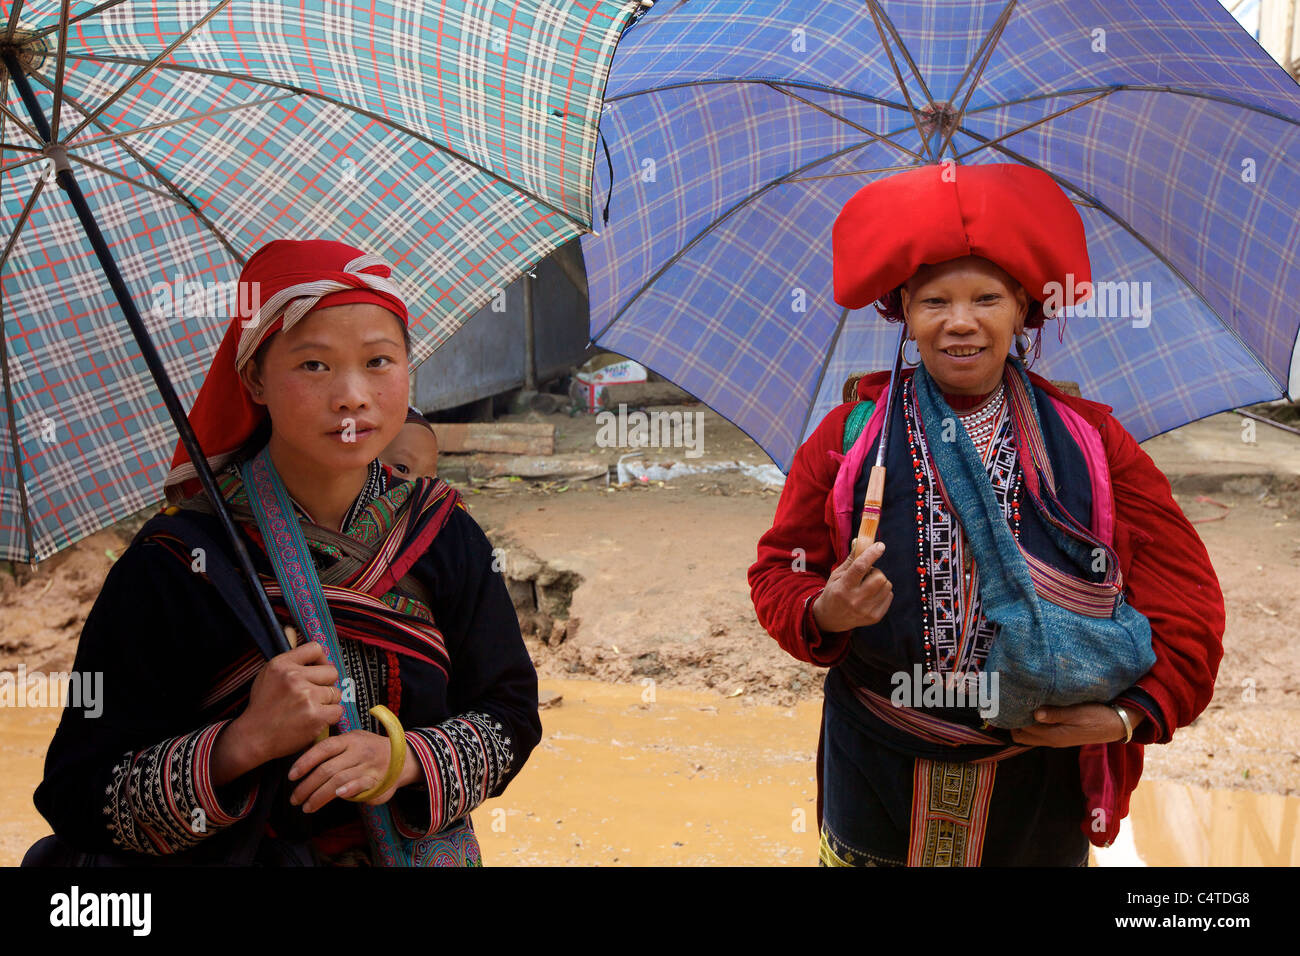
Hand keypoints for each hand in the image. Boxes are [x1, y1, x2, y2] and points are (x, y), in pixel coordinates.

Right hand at [231, 642, 343, 764]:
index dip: (321, 660)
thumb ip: (291, 665)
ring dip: (328, 702)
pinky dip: (330, 717)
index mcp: (281, 664)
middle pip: (332, 672)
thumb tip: (319, 659)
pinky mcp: (316, 715)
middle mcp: (294, 677)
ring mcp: (306, 696)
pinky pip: (338, 710)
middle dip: (327, 684)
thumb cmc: (263, 708)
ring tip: (311, 709)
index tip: (318, 670)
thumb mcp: (268, 676)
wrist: (253, 738)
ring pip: (336, 693)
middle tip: (315, 695)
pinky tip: (316, 720)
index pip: (315, 648)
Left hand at [287, 729, 422, 811]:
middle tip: (295, 798)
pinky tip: (339, 795)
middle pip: (327, 769)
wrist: (401, 757)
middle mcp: (358, 751)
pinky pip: (362, 785)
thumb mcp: (353, 740)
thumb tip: (304, 762)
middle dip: (307, 786)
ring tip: (307, 806)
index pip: (323, 748)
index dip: (305, 761)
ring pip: (339, 780)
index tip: (291, 776)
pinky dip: (350, 789)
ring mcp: (368, 765)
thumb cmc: (369, 749)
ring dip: (319, 795)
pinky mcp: (377, 780)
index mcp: (349, 739)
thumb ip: (333, 749)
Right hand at [811, 541, 892, 632]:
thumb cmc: (834, 592)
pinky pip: (889, 595)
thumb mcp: (837, 575)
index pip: (860, 568)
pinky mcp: (875, 617)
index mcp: (843, 587)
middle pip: (879, 577)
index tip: (880, 546)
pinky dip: (883, 591)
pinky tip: (872, 594)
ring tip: (868, 585)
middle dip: (875, 571)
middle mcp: (855, 600)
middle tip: (867, 574)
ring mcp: (866, 610)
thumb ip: (851, 559)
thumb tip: (860, 541)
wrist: (831, 618)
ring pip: (887, 585)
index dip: (871, 554)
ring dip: (880, 581)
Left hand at [1009, 703, 1139, 746]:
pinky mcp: (1061, 733)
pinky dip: (1033, 722)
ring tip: (1018, 704)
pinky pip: (1039, 730)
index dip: (1012, 719)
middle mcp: (1051, 739)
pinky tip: (1033, 708)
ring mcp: (1056, 737)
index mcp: (1053, 736)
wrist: (1117, 725)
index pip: (1022, 731)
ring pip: (1030, 733)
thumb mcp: (1078, 714)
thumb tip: (1034, 714)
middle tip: (1009, 703)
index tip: (1005, 703)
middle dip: (1013, 722)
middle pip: (1022, 735)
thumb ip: (1056, 714)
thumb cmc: (1098, 717)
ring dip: (1023, 722)